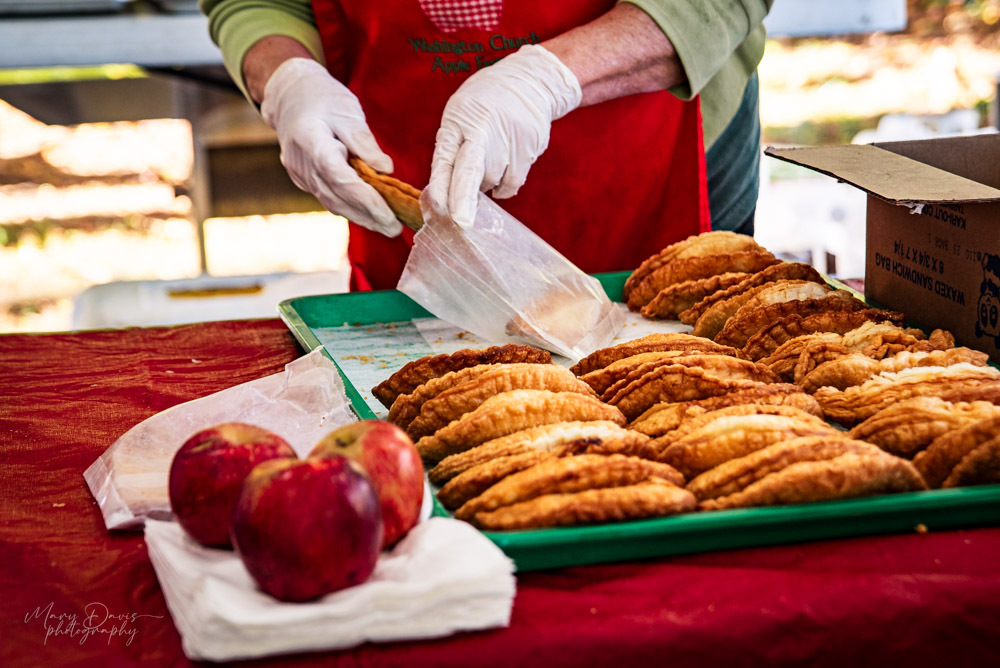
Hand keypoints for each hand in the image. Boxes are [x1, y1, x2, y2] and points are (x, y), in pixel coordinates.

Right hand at [260, 58, 401, 236]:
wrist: (289, 96)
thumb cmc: (322, 98)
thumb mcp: (347, 110)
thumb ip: (364, 141)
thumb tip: (386, 169)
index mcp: (311, 142)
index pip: (341, 180)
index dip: (367, 201)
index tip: (390, 216)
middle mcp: (301, 164)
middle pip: (338, 198)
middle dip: (369, 217)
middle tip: (396, 229)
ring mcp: (299, 174)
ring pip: (332, 203)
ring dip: (360, 218)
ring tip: (387, 227)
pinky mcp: (303, 179)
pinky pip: (328, 198)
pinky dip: (349, 208)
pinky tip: (369, 216)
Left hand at [426, 45, 581, 226]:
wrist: (529, 81)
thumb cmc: (485, 105)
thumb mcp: (461, 115)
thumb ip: (453, 150)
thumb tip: (445, 196)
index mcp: (458, 120)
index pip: (446, 157)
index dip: (441, 183)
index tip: (438, 207)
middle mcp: (483, 128)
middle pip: (471, 169)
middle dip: (464, 197)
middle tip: (461, 221)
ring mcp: (508, 138)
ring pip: (492, 180)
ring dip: (486, 184)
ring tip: (489, 161)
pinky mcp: (529, 146)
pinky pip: (512, 182)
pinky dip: (504, 187)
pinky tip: (503, 174)